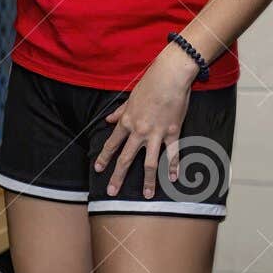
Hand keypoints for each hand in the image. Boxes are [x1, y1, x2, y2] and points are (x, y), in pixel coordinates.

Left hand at [92, 46, 199, 198]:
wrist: (170, 77)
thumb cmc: (150, 84)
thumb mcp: (130, 98)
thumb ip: (119, 112)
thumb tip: (108, 119)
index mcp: (127, 121)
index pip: (112, 144)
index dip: (104, 158)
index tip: (98, 169)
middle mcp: (139, 131)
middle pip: (126, 158)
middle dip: (118, 176)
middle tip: (111, 192)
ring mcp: (156, 134)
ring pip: (150, 163)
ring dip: (148, 181)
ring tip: (147, 195)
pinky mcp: (172, 133)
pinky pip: (173, 154)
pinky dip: (174, 167)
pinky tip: (174, 179)